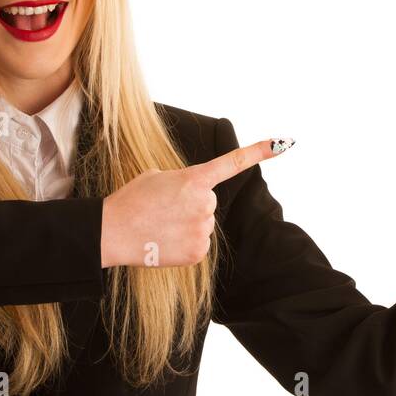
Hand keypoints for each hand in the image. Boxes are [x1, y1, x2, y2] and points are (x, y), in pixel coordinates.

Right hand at [101, 136, 294, 266]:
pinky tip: (165, 240)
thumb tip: (195, 196)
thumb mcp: (157, 177)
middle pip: (209, 202)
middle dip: (191, 204)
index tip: (282, 143)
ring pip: (203, 224)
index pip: (233, 163)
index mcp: (195, 179)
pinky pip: (199, 243)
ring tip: (161, 225)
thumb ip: (184, 182)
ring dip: (187, 224)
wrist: (113, 232)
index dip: (259, 152)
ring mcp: (203, 229)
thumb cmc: (132, 200)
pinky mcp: (198, 252)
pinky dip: (185, 243)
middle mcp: (205, 204)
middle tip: (164, 209)